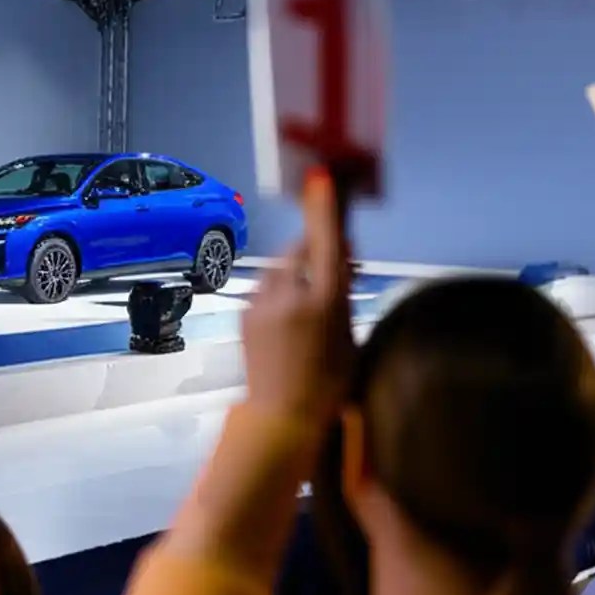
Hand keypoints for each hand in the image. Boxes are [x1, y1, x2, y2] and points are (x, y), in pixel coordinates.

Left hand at [240, 168, 353, 421]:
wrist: (280, 416)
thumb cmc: (329, 385)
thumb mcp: (349, 338)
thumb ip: (344, 295)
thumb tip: (343, 261)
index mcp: (325, 304)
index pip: (327, 245)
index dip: (325, 208)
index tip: (322, 178)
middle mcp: (290, 297)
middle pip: (303, 249)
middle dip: (318, 248)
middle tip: (336, 264)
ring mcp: (261, 303)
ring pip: (283, 266)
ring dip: (298, 269)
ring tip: (311, 297)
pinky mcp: (244, 311)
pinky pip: (266, 286)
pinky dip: (280, 289)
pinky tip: (289, 314)